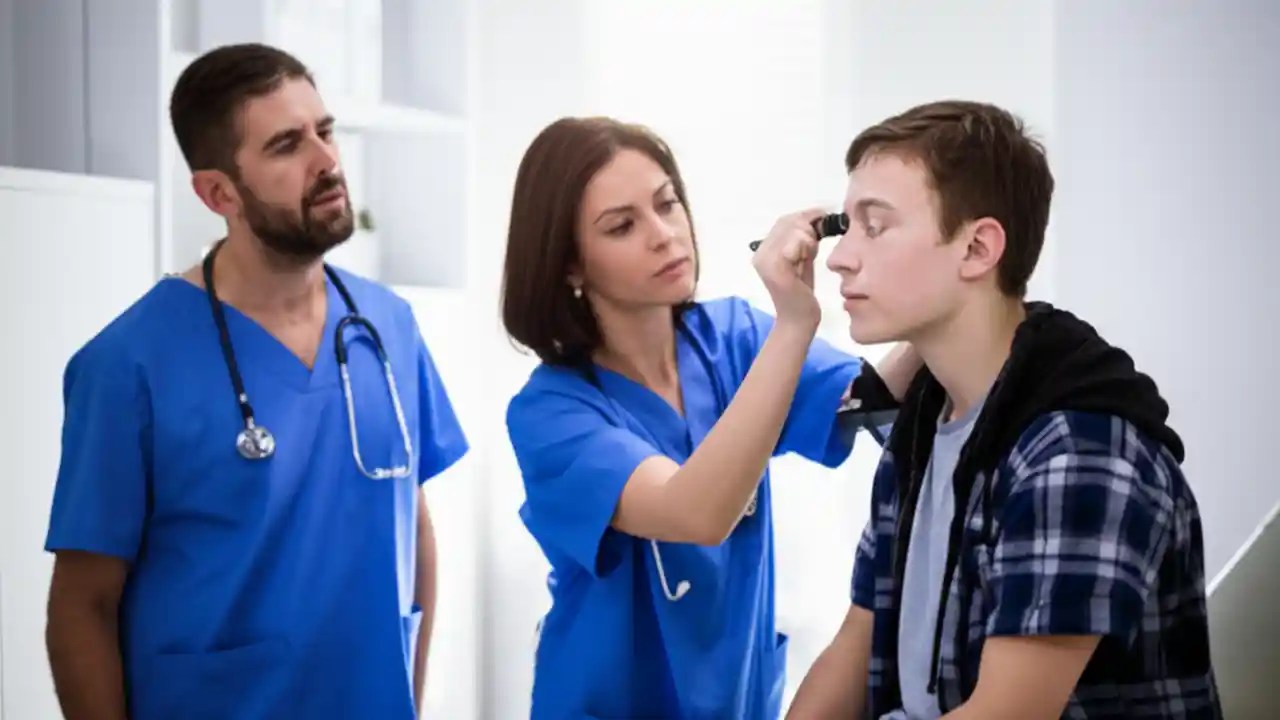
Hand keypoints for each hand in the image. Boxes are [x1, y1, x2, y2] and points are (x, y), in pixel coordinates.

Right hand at [753, 209, 824, 328]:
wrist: (799, 320)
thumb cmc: (802, 293)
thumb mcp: (802, 259)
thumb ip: (804, 240)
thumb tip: (816, 217)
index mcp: (762, 250)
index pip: (784, 221)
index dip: (805, 216)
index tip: (822, 220)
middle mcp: (759, 253)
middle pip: (787, 222)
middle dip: (808, 227)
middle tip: (816, 244)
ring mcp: (765, 260)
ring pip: (793, 230)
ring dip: (808, 239)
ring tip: (809, 255)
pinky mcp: (775, 269)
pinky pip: (794, 243)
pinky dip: (806, 247)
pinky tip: (807, 258)